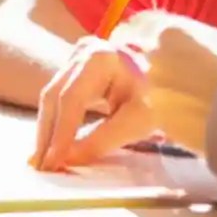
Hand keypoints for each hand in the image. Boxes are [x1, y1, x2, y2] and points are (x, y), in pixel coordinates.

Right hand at [32, 12, 216, 171]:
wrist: (176, 74)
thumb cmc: (161, 94)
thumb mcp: (136, 121)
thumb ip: (100, 140)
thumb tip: (68, 160)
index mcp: (100, 57)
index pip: (72, 99)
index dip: (60, 133)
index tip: (53, 162)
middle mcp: (84, 51)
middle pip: (56, 96)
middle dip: (47, 134)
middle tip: (40, 166)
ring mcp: (78, 55)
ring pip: (54, 95)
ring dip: (48, 129)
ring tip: (42, 159)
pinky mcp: (78, 66)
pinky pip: (61, 94)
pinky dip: (56, 120)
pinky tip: (51, 143)